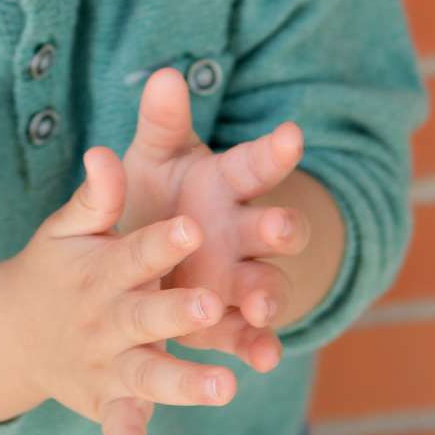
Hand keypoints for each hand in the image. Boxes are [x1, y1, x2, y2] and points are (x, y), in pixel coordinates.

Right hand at [6, 142, 236, 434]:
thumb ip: (97, 197)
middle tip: (211, 299)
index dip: (162, 240)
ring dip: (182, 385)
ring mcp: (106, 365)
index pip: (136, 253)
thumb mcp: (70, 228)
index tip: (192, 224)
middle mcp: (106, 320)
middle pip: (145, 316)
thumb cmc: (60, 265)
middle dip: (177, 310)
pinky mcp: (106, 402)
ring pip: (147, 377)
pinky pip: (118, 430)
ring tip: (224, 386)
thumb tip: (105, 153)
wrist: (15, 330)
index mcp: (103, 271)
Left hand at [117, 68, 311, 371]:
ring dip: (270, 295)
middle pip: (274, 227)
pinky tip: (261, 359)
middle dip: (282, 227)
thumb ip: (161, 122)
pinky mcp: (227, 322)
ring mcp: (239, 279)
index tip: (292, 134)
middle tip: (281, 226)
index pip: (256, 164)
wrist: (142, 257)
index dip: (275, 151)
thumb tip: (165, 76)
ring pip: (267, 285)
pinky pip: (248, 336)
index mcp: (226, 184)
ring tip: (263, 307)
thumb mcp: (156, 156)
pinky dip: (257, 347)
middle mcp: (243, 231)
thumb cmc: (158, 194)